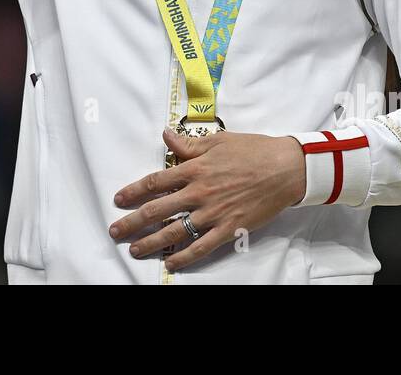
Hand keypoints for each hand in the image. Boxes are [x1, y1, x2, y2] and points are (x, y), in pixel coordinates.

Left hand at [108, 128, 305, 271]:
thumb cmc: (253, 150)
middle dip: (132, 222)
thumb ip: (189, 143)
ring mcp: (213, 213)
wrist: (285, 169)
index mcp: (195, 169)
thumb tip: (166, 136)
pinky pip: (202, 247)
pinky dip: (185, 257)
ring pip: (175, 231)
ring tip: (135, 250)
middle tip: (115, 231)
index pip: (155, 182)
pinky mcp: (229, 228)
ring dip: (152, 242)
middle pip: (157, 210)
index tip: (119, 199)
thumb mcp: (218, 140)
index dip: (133, 192)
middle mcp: (199, 192)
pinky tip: (171, 264)